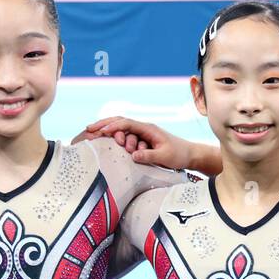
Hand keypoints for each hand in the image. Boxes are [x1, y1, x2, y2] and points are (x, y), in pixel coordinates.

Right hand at [73, 116, 194, 170]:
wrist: (189, 155)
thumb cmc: (179, 154)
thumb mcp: (164, 156)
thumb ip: (148, 155)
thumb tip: (132, 155)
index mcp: (148, 129)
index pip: (126, 123)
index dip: (112, 126)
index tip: (100, 131)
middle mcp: (144, 129)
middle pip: (120, 122)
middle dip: (104, 124)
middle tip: (89, 129)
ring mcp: (143, 134)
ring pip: (123, 130)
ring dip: (115, 136)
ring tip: (113, 143)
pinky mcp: (143, 141)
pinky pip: (127, 137)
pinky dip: (118, 139)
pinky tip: (111, 143)